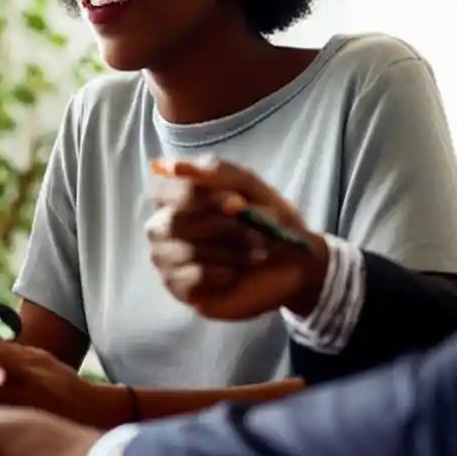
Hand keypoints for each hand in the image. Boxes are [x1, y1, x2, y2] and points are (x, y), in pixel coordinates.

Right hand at [149, 157, 329, 319]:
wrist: (293, 261)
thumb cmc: (266, 219)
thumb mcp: (250, 187)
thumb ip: (218, 172)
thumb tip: (175, 166)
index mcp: (175, 197)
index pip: (165, 191)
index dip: (198, 196)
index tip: (238, 204)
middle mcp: (163, 228)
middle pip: (173, 223)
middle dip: (220, 228)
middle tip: (256, 234)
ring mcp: (167, 260)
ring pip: (184, 253)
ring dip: (229, 253)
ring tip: (255, 255)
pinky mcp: (179, 289)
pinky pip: (191, 280)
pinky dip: (221, 274)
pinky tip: (236, 273)